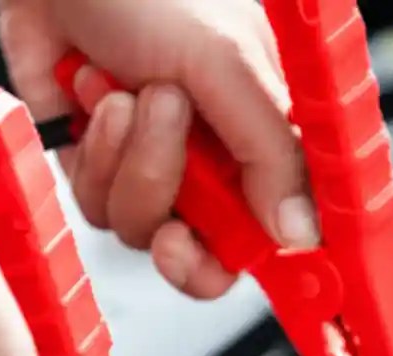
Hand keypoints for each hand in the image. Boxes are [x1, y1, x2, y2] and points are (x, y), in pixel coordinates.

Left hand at [0, 0, 314, 299]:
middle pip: (206, 250)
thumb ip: (268, 151)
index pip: (281, 227)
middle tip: (173, 210)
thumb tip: (300, 234)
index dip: (254, 253)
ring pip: (141, 226)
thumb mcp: (226, 64)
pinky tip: (93, 93)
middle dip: (178, 217)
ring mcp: (154, 165)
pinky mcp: (97, 164)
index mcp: (266, 134)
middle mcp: (215, 160)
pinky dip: (92, 152)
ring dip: (131, 161)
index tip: (225, 255)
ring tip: (128, 95)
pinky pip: (93, 203)